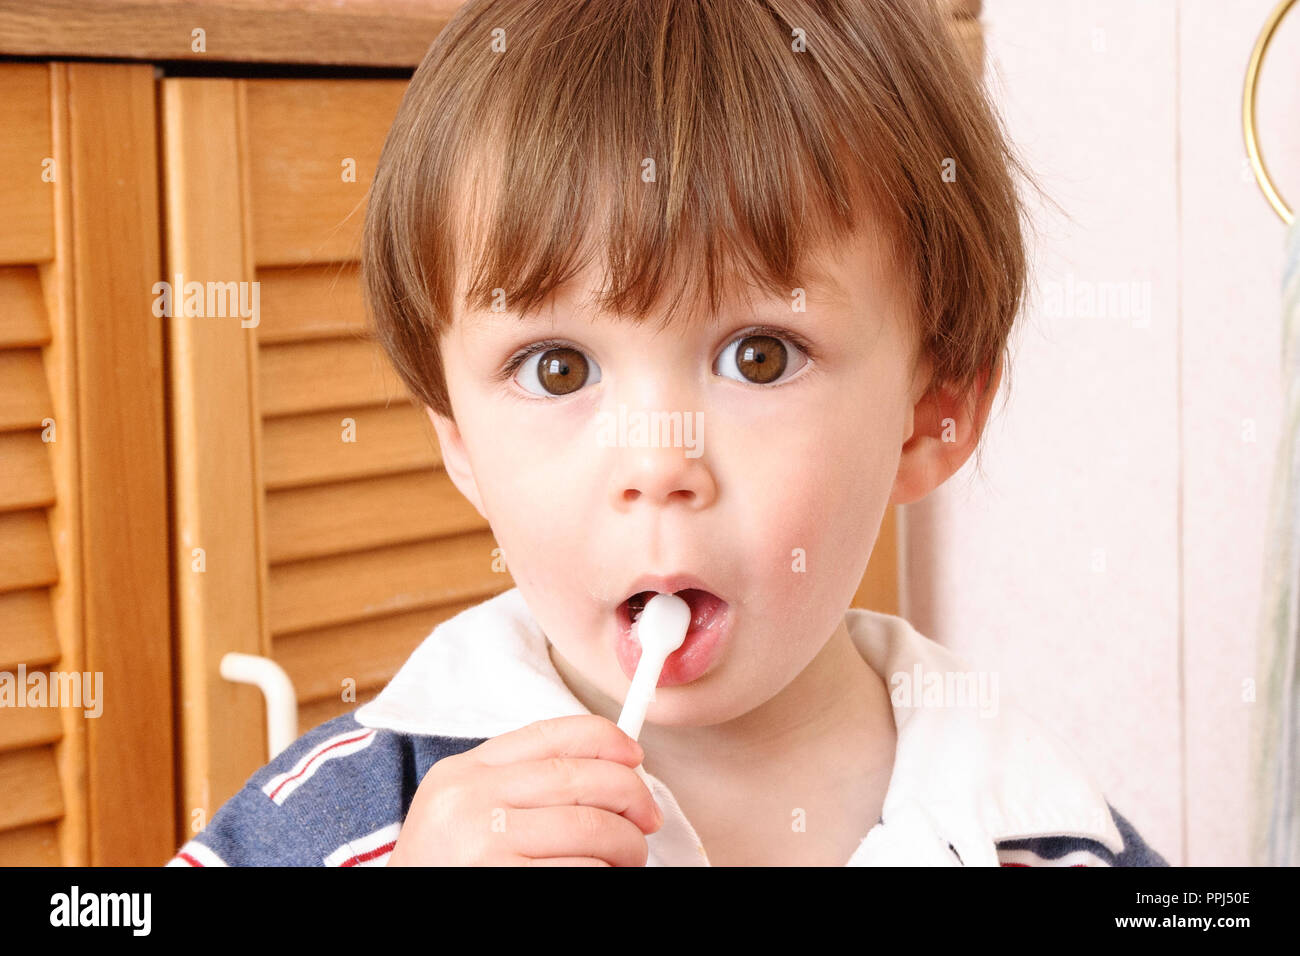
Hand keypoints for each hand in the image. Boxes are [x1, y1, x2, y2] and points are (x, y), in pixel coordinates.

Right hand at [386, 714, 662, 865]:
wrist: (399, 915)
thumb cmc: (446, 868)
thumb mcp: (465, 809)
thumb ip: (522, 782)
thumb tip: (613, 771)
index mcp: (466, 771)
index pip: (552, 733)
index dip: (606, 739)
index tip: (636, 757)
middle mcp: (470, 800)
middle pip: (579, 779)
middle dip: (631, 798)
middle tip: (647, 822)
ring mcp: (482, 844)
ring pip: (590, 829)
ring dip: (626, 847)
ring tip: (627, 860)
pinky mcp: (499, 883)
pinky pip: (581, 873)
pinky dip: (604, 876)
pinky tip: (602, 878)